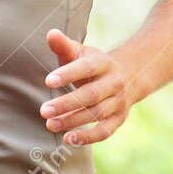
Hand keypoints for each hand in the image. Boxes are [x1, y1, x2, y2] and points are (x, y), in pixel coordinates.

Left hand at [40, 30, 139, 146]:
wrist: (129, 75)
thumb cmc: (93, 65)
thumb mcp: (81, 53)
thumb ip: (64, 46)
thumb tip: (50, 34)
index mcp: (103, 63)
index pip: (86, 68)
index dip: (68, 74)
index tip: (48, 81)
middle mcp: (114, 82)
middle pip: (91, 95)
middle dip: (67, 104)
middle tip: (43, 110)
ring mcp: (118, 102)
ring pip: (97, 113)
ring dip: (73, 121)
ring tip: (50, 125)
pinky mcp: (118, 118)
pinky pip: (106, 131)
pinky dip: (89, 137)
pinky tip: (68, 139)